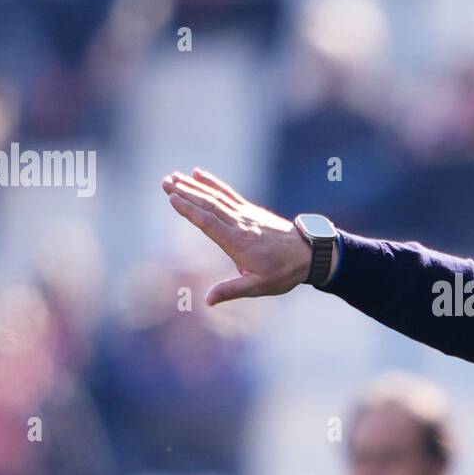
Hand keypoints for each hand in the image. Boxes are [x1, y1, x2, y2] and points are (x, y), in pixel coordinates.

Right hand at [161, 168, 318, 304]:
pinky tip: (199, 174)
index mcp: (238, 242)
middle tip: (164, 182)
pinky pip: (228, 194)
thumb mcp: (259, 287)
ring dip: (194, 186)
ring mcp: (246, 215)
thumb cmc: (283, 272)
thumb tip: (208, 300)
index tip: (172, 198)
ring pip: (217, 197)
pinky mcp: (251, 211)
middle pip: (209, 205)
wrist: (309, 254)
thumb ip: (231, 290)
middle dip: (186, 192)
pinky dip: (213, 183)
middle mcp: (240, 224)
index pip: (209, 222)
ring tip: (174, 176)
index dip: (190, 209)